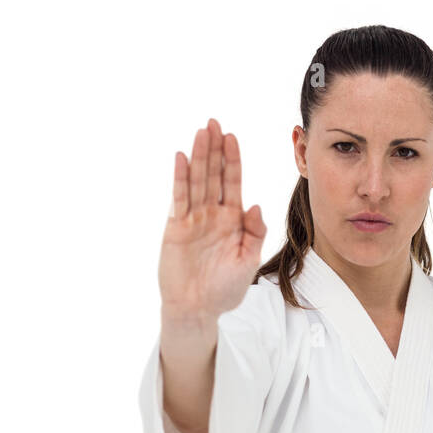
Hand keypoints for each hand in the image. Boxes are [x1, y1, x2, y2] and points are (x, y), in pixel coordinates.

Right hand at [158, 118, 266, 321]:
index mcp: (232, 220)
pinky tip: (180, 158)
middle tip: (214, 122)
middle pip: (213, 175)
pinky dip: (180, 178)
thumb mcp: (248, 262)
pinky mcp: (176, 227)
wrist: (198, 310)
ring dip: (198, 156)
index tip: (232, 138)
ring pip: (197, 181)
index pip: (233, 183)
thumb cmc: (225, 290)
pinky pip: (179, 199)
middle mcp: (212, 214)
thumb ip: (254, 233)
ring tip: (201, 132)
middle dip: (214, 149)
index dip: (232, 160)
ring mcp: (193, 219)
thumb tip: (255, 204)